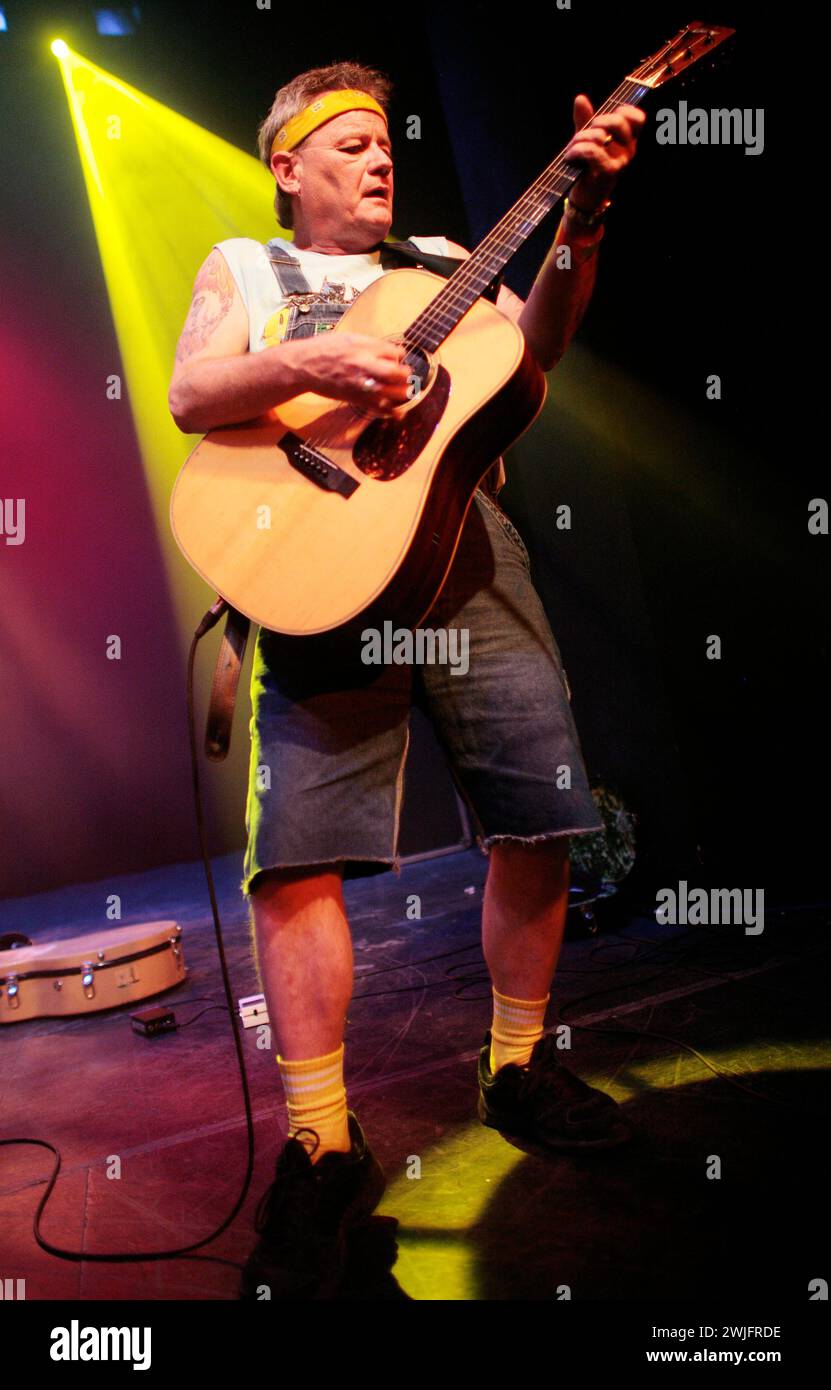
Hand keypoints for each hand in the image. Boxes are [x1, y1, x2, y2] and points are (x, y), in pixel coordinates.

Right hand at [295, 333, 412, 415]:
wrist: (305, 366)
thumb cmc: (325, 349)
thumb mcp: (349, 338)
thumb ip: (370, 344)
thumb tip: (390, 349)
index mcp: (364, 348)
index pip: (394, 352)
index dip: (399, 355)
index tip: (397, 358)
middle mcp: (364, 366)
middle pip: (396, 373)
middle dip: (405, 374)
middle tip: (406, 375)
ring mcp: (360, 384)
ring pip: (390, 392)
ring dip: (402, 392)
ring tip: (405, 391)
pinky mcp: (355, 398)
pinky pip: (377, 407)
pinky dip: (391, 412)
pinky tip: (399, 412)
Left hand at [564, 94, 645, 210]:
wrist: (585, 199)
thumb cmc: (587, 168)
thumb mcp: (587, 140)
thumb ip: (585, 120)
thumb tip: (580, 98)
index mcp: (628, 141)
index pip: (637, 118)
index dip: (622, 111)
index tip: (603, 120)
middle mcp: (629, 150)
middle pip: (617, 121)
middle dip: (595, 123)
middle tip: (583, 135)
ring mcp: (621, 161)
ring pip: (599, 135)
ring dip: (578, 140)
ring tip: (571, 150)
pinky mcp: (609, 171)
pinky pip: (591, 150)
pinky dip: (575, 151)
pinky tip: (569, 158)